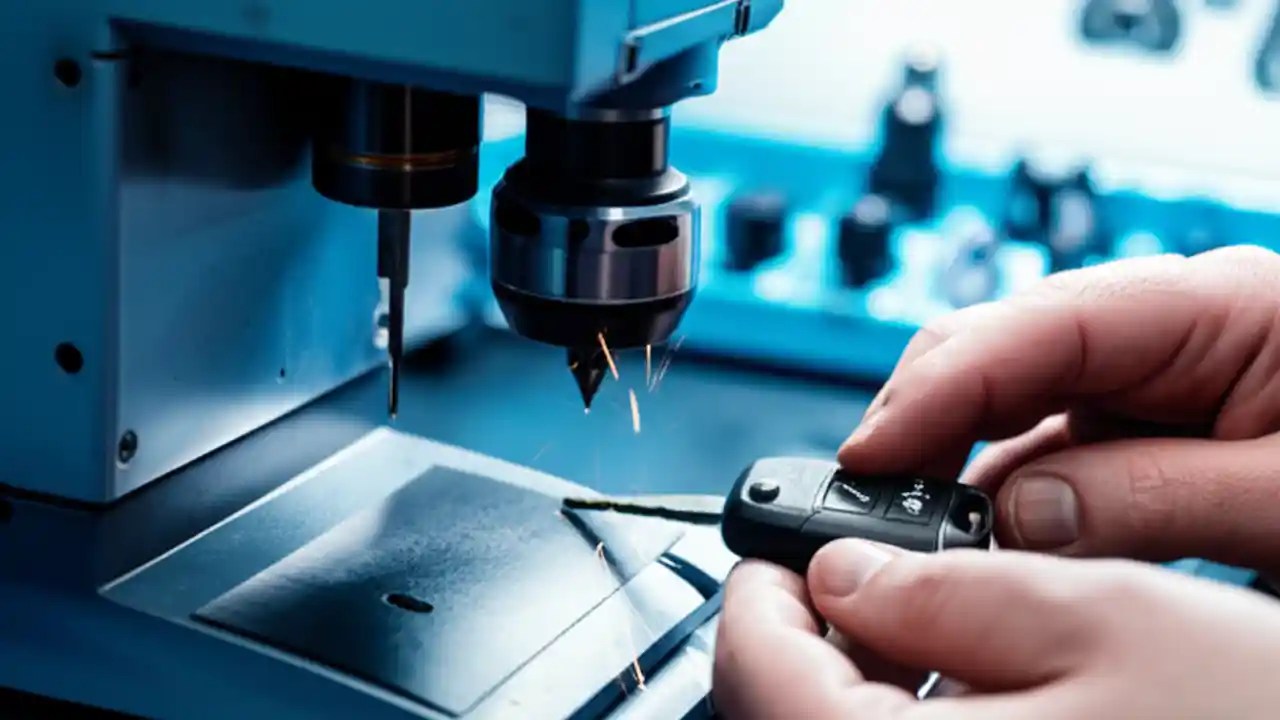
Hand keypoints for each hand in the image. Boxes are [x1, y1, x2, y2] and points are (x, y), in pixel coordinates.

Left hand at [713, 539, 1279, 718]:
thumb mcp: (1104, 622)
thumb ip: (947, 592)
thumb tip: (842, 573)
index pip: (756, 669)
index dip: (760, 587)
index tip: (785, 547)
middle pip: (782, 713)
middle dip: (808, 634)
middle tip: (862, 576)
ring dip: (851, 682)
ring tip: (926, 627)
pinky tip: (961, 694)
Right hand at [840, 247, 1279, 577]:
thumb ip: (1157, 497)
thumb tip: (1020, 514)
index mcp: (1216, 307)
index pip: (1038, 325)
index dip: (936, 387)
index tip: (870, 455)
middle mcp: (1168, 336)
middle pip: (1002, 354)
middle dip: (927, 423)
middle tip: (874, 503)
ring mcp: (1152, 385)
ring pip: (1014, 415)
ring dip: (960, 474)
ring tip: (919, 535)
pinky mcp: (1145, 435)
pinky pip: (1049, 459)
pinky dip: (1006, 506)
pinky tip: (981, 543)